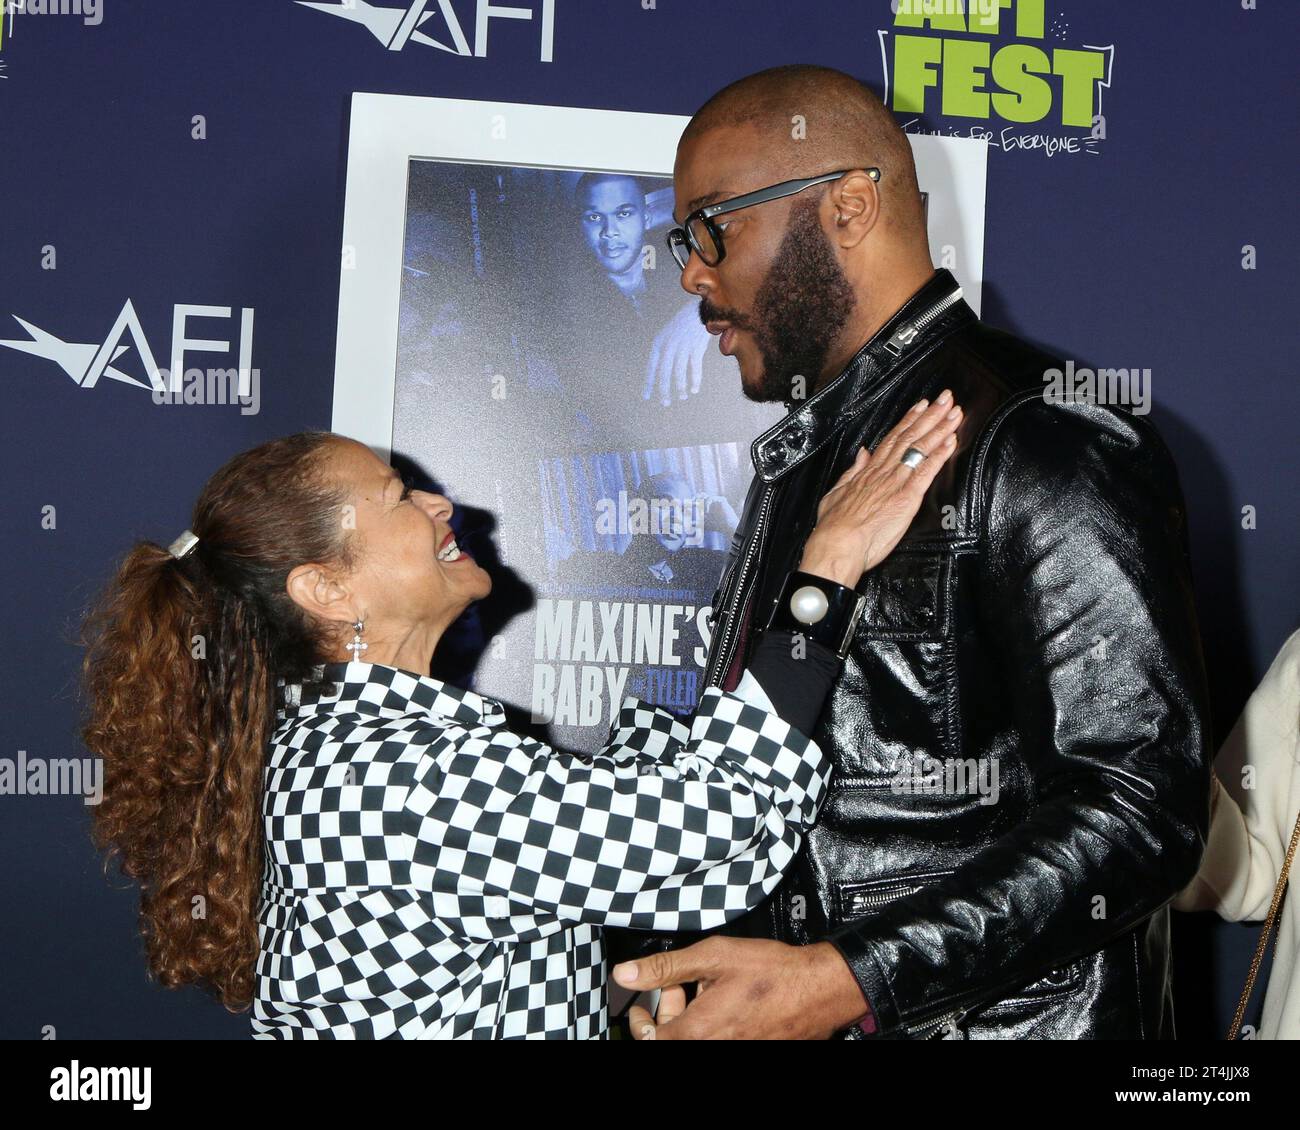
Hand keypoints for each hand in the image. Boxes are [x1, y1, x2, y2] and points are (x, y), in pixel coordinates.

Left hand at [614, 937, 868, 1039]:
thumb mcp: (713, 957)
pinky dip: (716, 1027)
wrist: (819, 990)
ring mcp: (736, 1052)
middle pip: (675, 1041)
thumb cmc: (769, 971)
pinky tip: (727, 1004)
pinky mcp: (753, 1051)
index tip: (642, 1003)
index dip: (641, 1022)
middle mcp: (714, 1049)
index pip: (651, 1040)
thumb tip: (623, 973)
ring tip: (707, 989)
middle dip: (669, 1013)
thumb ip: (665, 967)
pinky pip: (723, 1041)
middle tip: (679, 985)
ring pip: (699, 1041)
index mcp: (698, 1032)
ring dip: (693, 1020)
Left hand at [644, 301, 710, 405]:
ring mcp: (682, 346)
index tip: (646, 397)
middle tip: (665, 403)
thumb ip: (663, 351)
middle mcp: (668, 346)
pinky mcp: (696, 348)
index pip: (651, 367)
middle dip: (664, 390)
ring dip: (680, 387)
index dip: (649, 383)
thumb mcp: (667, 335)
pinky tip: (694, 389)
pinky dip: (694, 380)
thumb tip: (662, 372)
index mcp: (658, 343)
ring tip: (682, 397)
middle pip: (664, 373)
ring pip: (679, 373)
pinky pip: (694, 369)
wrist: (700, 311)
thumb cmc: (684, 324)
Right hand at [800, 390, 962, 586]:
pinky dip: (940, 454)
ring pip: (920, 448)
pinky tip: (952, 441)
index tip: (921, 405)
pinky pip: (927, 471)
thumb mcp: (836, 493)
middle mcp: (884, 472)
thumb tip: (862, 453)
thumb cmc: (835, 526)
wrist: (838, 543)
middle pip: (910, 437)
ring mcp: (896, 482)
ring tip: (954, 413)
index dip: (909, 420)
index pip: (893, 439)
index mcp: (868, 472)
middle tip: (946, 398)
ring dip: (939, 428)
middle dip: (930, 415)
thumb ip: (852, 472)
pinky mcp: (907, 497)